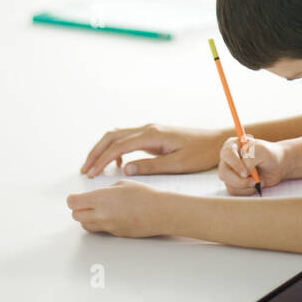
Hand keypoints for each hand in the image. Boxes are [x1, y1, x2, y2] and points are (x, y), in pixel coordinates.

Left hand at [67, 179, 167, 236]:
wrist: (160, 212)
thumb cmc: (145, 196)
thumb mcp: (123, 184)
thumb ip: (107, 190)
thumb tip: (100, 194)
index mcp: (101, 198)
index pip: (73, 202)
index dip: (73, 199)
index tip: (75, 196)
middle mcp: (101, 214)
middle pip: (76, 215)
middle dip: (78, 209)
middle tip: (84, 203)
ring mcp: (108, 226)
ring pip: (85, 225)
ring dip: (87, 218)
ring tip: (96, 210)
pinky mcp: (115, 234)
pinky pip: (100, 230)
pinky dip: (99, 223)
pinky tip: (109, 216)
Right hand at [80, 123, 223, 176]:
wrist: (215, 141)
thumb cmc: (200, 153)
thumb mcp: (177, 164)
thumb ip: (150, 167)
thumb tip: (125, 169)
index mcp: (152, 135)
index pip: (119, 146)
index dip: (102, 159)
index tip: (91, 173)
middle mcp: (148, 128)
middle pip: (112, 136)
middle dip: (96, 152)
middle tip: (85, 170)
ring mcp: (150, 130)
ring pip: (118, 135)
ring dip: (103, 149)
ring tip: (94, 167)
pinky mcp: (153, 134)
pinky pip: (127, 139)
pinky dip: (116, 149)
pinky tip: (117, 164)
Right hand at [218, 133, 287, 194]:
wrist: (277, 166)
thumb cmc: (269, 154)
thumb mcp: (262, 151)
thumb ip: (250, 159)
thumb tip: (243, 174)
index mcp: (232, 145)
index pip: (227, 154)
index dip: (235, 165)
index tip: (246, 173)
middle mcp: (228, 158)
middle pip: (224, 172)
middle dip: (239, 180)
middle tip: (254, 182)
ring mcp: (229, 171)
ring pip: (228, 183)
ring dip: (245, 186)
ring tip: (258, 181)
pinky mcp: (232, 182)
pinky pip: (234, 190)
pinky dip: (246, 190)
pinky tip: (255, 184)